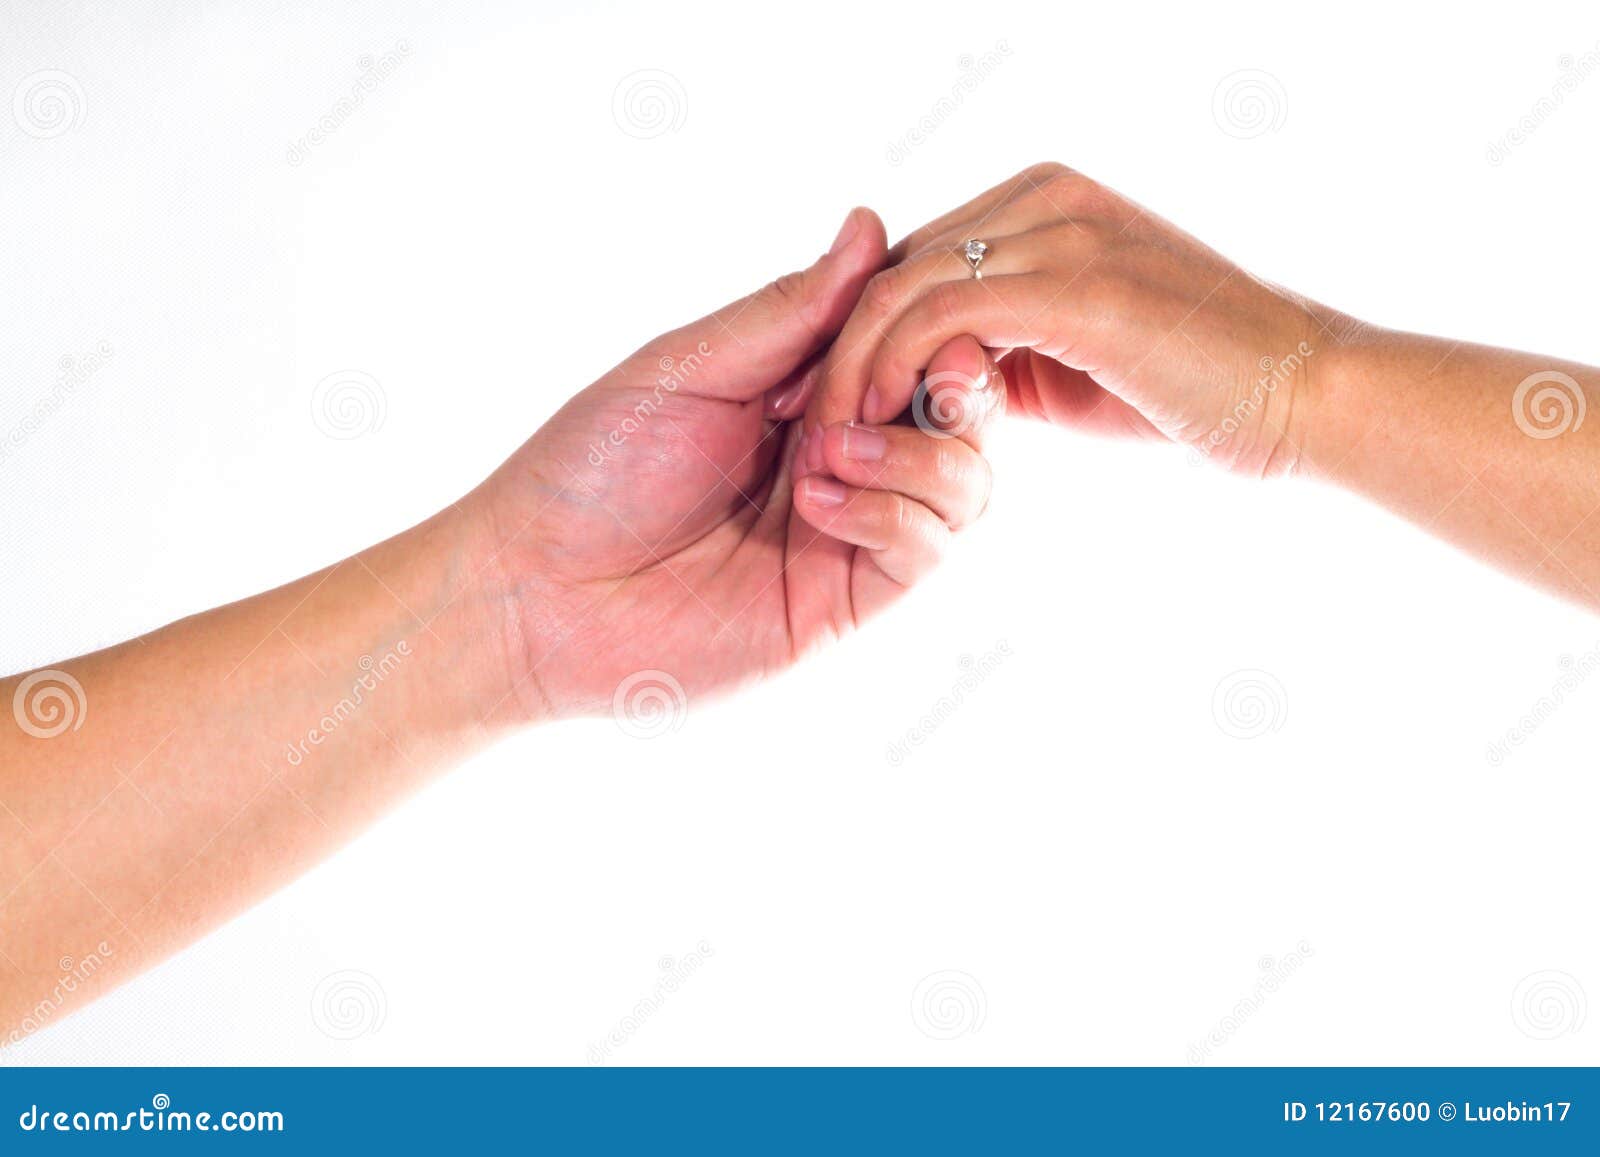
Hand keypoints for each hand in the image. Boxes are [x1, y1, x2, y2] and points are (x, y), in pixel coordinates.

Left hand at [463, 210, 996, 721]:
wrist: (533, 592)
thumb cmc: (589, 471)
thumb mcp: (690, 368)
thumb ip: (787, 312)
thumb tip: (868, 225)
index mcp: (807, 392)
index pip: (917, 341)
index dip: (930, 319)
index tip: (907, 306)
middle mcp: (846, 456)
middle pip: (966, 410)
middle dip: (948, 380)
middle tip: (893, 377)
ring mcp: (853, 531)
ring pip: (968, 482)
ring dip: (917, 451)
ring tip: (824, 448)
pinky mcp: (848, 601)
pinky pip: (926, 549)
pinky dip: (892, 511)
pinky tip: (815, 500)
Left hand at [807, 163, 1351, 476]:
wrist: (1309, 396)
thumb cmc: (1203, 387)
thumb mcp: (1079, 356)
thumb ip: (1004, 343)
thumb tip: (939, 365)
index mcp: (1044, 203)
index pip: (914, 258)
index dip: (856, 330)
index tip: (816, 398)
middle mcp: (1044, 197)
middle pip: (894, 265)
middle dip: (835, 347)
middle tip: (798, 421)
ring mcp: (1059, 232)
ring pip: (905, 286)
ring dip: (851, 366)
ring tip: (824, 440)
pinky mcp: (1072, 284)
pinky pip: (943, 315)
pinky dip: (893, 368)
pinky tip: (873, 426)